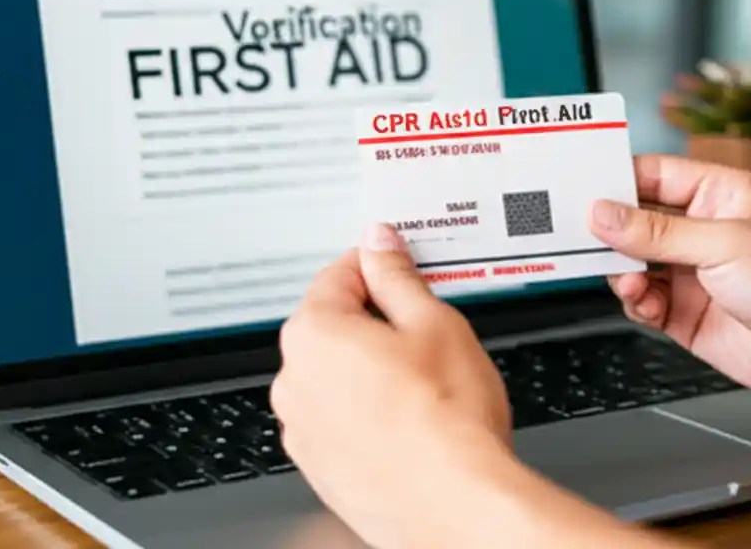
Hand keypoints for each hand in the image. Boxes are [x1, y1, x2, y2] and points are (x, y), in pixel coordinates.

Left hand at [272, 225, 511, 547]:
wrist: (456, 503)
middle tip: (424, 332)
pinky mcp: (319, 469)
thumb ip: (398, 278)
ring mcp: (302, 430)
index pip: (339, 275)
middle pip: (331, 328)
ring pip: (334, 379)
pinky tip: (409, 421)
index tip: (400, 267)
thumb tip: (382, 247)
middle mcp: (294, 381)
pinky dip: (365, 416)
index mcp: (313, 334)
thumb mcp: (434, 323)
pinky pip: (338, 424)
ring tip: (422, 386)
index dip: (378, 266)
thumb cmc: (447, 419)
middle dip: (373, 323)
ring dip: (367, 372)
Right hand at [589, 155, 750, 412]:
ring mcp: (692, 273)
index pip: (652, 176)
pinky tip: (643, 304)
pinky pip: (641, 301)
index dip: (616, 180)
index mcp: (718, 194)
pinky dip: (634, 302)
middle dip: (608, 230)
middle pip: (634, 220)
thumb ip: (656, 232)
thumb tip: (604, 214)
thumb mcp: (723, 244)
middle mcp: (702, 230)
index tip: (581, 188)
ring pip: (632, 263)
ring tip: (627, 280)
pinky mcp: (685, 313)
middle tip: (579, 235)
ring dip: (621, 271)